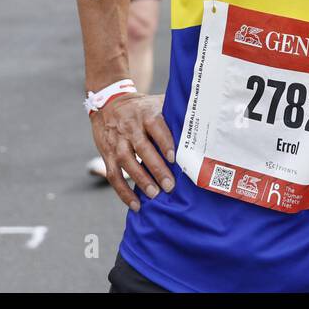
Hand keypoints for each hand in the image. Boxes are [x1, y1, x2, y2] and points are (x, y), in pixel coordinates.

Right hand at [89, 93, 175, 211]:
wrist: (109, 103)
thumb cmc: (142, 108)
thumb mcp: (156, 104)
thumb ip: (173, 114)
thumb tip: (201, 128)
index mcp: (146, 114)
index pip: (156, 126)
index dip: (164, 142)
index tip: (173, 158)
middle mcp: (130, 127)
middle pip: (142, 147)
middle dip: (156, 168)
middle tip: (169, 186)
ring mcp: (117, 142)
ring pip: (127, 161)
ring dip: (140, 180)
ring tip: (154, 195)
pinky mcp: (107, 154)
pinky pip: (114, 175)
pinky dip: (123, 191)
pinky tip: (136, 204)